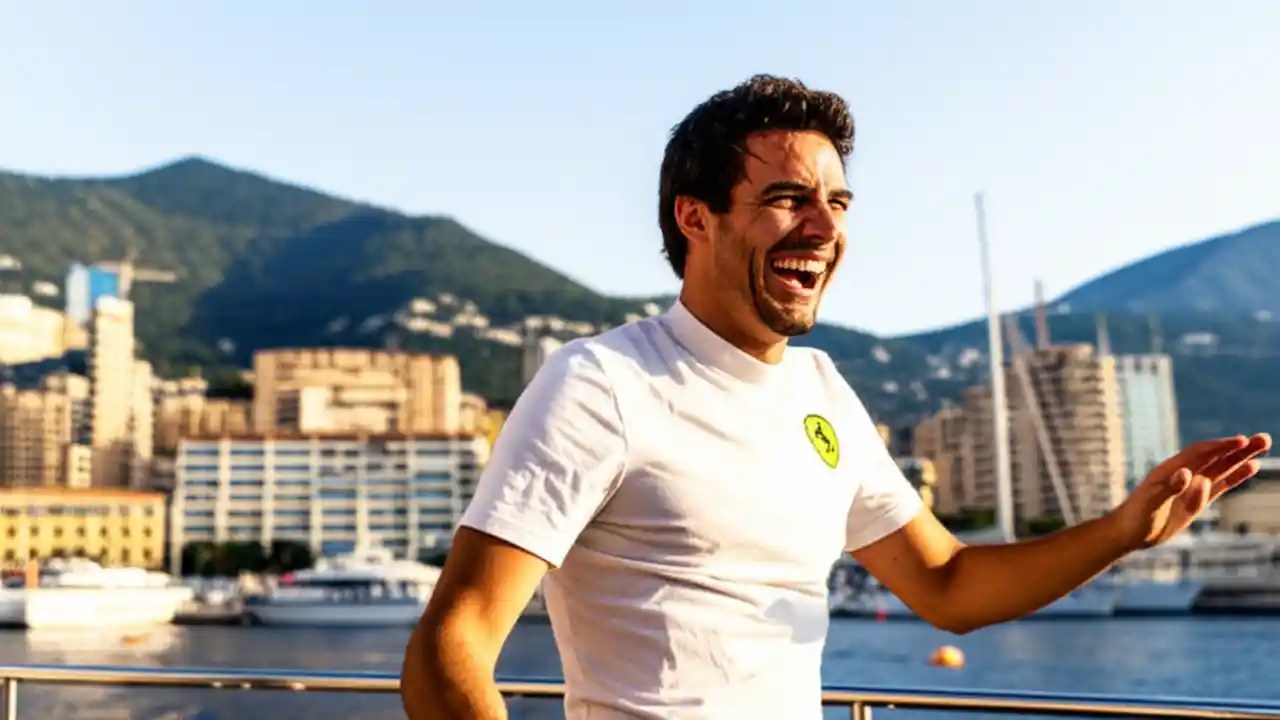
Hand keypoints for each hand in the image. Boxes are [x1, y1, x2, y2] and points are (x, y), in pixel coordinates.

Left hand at [1110, 433, 1270, 550]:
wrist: (1129, 532)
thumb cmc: (1135, 517)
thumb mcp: (1150, 503)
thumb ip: (1168, 488)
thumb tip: (1186, 472)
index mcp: (1170, 470)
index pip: (1200, 453)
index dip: (1220, 447)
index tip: (1242, 440)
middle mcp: (1183, 473)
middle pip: (1216, 456)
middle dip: (1239, 448)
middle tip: (1264, 438)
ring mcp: (1192, 486)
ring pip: (1222, 468)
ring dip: (1241, 457)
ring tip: (1263, 444)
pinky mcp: (1198, 500)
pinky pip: (1221, 484)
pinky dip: (1236, 475)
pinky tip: (1251, 467)